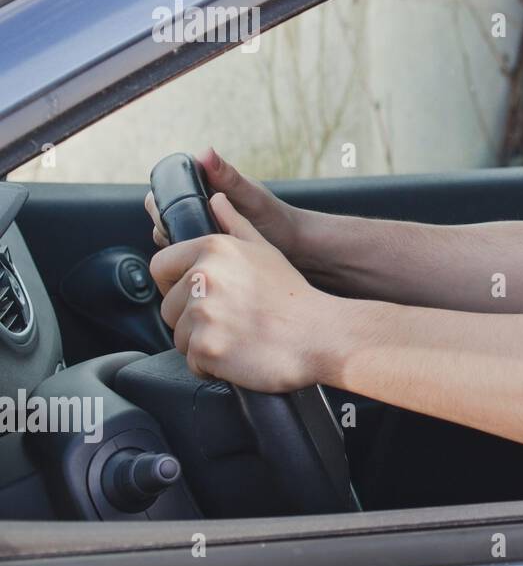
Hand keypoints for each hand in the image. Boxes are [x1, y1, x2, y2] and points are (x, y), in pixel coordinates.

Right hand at [144, 147, 303, 258]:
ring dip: (176, 243)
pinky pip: (182, 251)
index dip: (163, 203)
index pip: (165, 190)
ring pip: (168, 235)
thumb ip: (228, 176)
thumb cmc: (276, 217)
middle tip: (193, 235)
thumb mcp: (251, 196)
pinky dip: (185, 256)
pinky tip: (199, 261)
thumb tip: (205, 152)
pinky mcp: (203, 247)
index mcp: (204, 185)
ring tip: (200, 248)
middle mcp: (197, 205)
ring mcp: (199, 227)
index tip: (177, 215)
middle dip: (168, 226)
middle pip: (162, 214)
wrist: (293, 246)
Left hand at [148, 192, 341, 392]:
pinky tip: (241, 354)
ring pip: (179, 338)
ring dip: (204, 344)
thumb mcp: (266, 251)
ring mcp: (203, 313)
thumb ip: (235, 223)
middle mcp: (203, 277)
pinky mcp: (206, 348)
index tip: (196, 296)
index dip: (173, 284)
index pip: (160, 266)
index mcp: (213, 249)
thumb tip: (215, 199)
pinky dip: (213, 366)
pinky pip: (193, 363)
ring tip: (240, 337)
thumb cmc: (294, 296)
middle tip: (231, 321)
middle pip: (168, 307)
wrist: (320, 336)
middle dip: (192, 320)